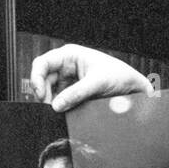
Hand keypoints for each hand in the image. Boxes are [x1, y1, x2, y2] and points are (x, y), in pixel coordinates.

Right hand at [29, 44, 154, 111]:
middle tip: (49, 108)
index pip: (42, 63)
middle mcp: (66, 66)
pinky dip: (58, 106)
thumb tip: (56, 106)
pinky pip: (59, 99)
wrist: (132, 88)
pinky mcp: (73, 92)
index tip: (39, 95)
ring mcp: (68, 80)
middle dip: (43, 93)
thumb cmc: (119, 76)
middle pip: (43, 79)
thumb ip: (76, 94)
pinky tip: (63, 112)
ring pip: (49, 91)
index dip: (36, 78)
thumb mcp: (97, 84)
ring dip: (50, 102)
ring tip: (57, 111)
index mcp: (69, 55)